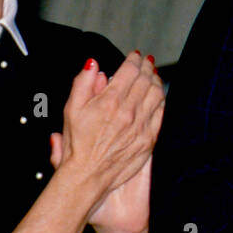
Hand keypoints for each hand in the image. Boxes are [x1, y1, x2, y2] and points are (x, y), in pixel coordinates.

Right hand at [55, 51, 163, 222]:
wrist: (87, 176)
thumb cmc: (78, 145)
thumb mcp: (71, 109)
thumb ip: (83, 83)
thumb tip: (93, 65)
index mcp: (110, 101)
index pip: (130, 71)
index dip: (133, 59)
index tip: (134, 56)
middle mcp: (128, 112)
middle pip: (145, 79)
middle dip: (146, 66)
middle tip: (145, 62)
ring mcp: (141, 126)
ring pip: (157, 94)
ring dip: (156, 80)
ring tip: (153, 75)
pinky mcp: (148, 139)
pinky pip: (160, 113)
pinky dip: (161, 100)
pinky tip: (157, 95)